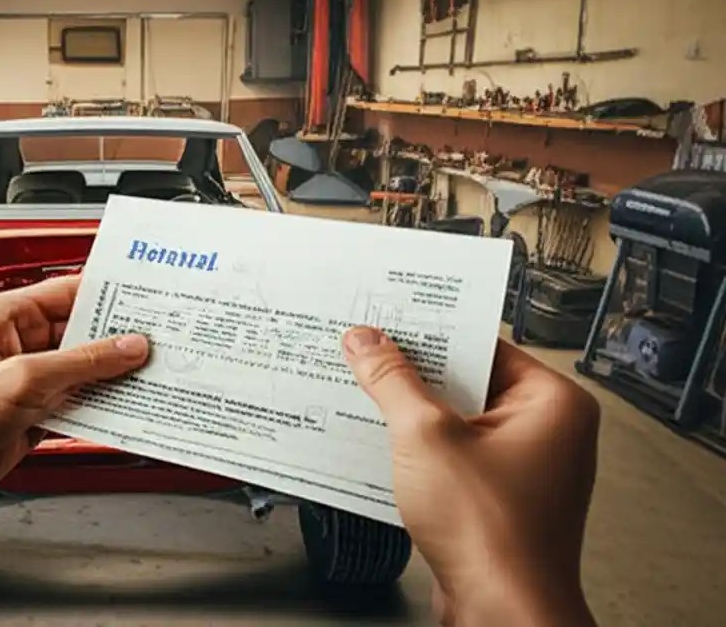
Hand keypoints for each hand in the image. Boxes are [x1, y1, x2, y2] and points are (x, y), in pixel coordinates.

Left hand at [0, 276, 148, 561]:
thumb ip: (80, 363)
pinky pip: (73, 405)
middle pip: (81, 334)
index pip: (68, 292)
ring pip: (81, 373)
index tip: (147, 299)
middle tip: (162, 342)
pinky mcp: (27, 417)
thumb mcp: (20, 380)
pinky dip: (97, 409)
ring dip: (112, 378)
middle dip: (118, 341)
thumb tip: (126, 345)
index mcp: (4, 316)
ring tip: (153, 377)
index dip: (109, 295)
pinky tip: (123, 410)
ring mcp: (22, 382)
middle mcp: (15, 344)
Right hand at [342, 327, 599, 626]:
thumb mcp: (426, 437)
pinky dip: (421, 452)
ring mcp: (525, 469)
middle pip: (469, 383)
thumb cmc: (494, 536)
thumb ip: (392, 382)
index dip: (430, 333)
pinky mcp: (500, 500)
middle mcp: (549, 432)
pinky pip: (456, 458)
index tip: (387, 322)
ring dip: (413, 416)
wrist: (502, 612)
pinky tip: (382, 445)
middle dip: (415, 376)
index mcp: (553, 403)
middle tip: (366, 355)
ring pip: (458, 422)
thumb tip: (368, 343)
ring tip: (366, 398)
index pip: (483, 345)